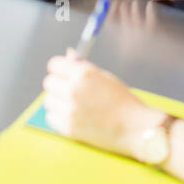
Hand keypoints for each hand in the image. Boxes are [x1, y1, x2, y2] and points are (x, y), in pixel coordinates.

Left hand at [42, 50, 165, 158]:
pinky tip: (73, 117)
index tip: (64, 73)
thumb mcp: (106, 77)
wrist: (135, 128)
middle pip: (49, 82)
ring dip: (58, 102)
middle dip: (58, 84)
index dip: (60, 68)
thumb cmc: (124, 101)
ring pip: (48, 100)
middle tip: (70, 91)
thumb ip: (83, 67)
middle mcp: (73, 89)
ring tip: (74, 106)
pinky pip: (51, 117)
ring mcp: (69, 109)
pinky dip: (59, 117)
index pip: (54, 64)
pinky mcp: (67, 127)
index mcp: (84, 73)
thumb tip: (68, 54)